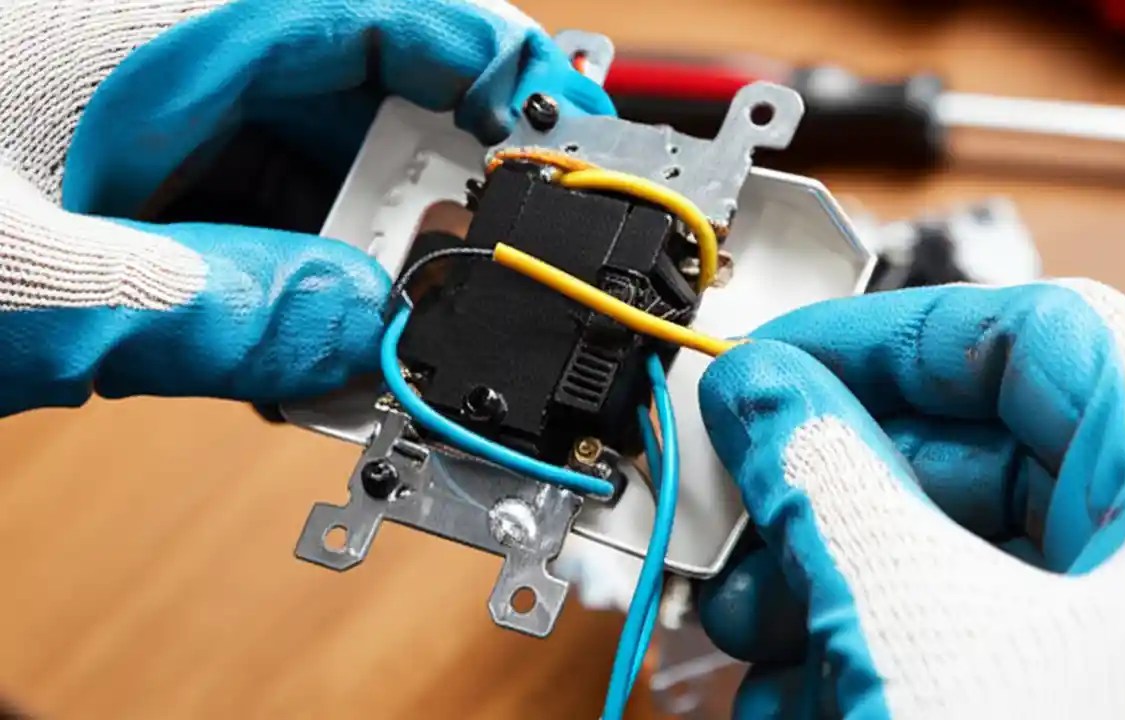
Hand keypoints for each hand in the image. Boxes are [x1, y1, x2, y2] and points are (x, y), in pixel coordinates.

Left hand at [0, 0, 611, 415]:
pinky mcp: (124, 162)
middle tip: (451, 305)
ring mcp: (149, 103)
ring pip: (312, 168)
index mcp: (175, 14)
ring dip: (345, 263)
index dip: (510, 78)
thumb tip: (368, 332)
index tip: (568, 156)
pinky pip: (247, 207)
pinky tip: (274, 346)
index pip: (407, 11)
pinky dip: (277, 279)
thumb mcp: (48, 284)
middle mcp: (177, 43)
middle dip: (424, 207)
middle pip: (372, 100)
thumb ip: (235, 315)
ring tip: (349, 349)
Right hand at [696, 281, 1124, 717]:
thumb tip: (763, 395)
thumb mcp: (925, 631)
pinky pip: (976, 637)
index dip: (886, 336)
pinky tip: (810, 694)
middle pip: (981, 451)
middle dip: (837, 482)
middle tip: (744, 508)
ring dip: (841, 578)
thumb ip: (831, 485)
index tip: (778, 362)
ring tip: (757, 623)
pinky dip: (883, 648)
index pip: (1032, 334)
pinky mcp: (1102, 697)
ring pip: (966, 555)